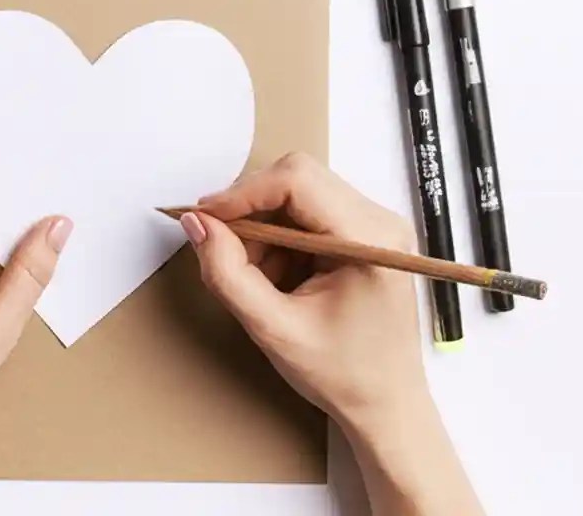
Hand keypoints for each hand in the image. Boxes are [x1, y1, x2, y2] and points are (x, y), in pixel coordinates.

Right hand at [180, 152, 423, 425]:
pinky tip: (278, 279)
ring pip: (297, 195)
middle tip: (224, 250)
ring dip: (264, 229)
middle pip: (297, 179)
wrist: (385, 404)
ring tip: (258, 279)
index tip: (205, 218)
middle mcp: (380, 221)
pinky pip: (307, 214)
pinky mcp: (363, 235)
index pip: (296, 180)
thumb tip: (197, 224)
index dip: (242, 193)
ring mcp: (375, 226)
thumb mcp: (272, 328)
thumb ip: (227, 273)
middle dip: (251, 211)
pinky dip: (279, 240)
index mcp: (369, 240)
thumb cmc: (342, 374)